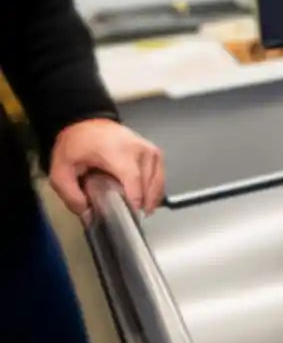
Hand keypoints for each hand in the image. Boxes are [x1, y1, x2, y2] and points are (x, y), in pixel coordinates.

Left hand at [49, 119, 164, 218]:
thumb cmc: (76, 145)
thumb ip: (71, 195)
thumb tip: (89, 215)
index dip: (135, 201)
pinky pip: (160, 175)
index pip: (133, 180)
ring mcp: (150, 150)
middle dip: (142, 204)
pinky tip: (147, 200)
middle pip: (149, 184)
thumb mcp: (60, 171)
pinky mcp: (154, 152)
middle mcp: (139, 150)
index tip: (130, 218)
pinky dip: (155, 189)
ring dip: (151, 199)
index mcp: (117, 152)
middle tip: (129, 220)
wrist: (87, 122)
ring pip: (158, 181)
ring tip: (139, 212)